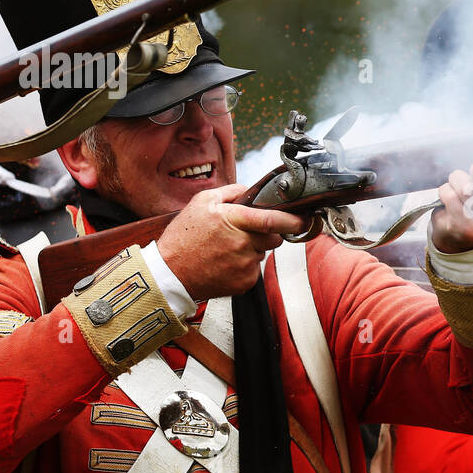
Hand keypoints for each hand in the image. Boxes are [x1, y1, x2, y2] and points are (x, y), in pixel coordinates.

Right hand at [156, 184, 305, 299]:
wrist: (169, 273)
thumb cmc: (183, 237)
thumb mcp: (201, 202)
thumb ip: (231, 192)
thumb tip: (252, 190)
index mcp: (234, 221)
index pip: (273, 219)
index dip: (293, 220)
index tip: (303, 219)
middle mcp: (242, 243)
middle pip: (274, 237)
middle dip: (267, 233)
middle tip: (245, 233)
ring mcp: (244, 265)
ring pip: (262, 253)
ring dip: (252, 249)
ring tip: (226, 249)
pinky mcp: (244, 282)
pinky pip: (254, 269)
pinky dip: (245, 265)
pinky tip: (225, 263)